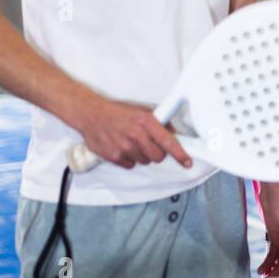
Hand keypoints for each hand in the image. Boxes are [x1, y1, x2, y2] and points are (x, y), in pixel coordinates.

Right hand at [74, 96, 191, 168]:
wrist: (91, 115)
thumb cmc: (117, 112)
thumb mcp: (141, 111)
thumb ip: (157, 123)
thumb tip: (172, 133)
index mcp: (146, 122)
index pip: (168, 142)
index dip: (180, 154)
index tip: (187, 162)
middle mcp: (136, 135)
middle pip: (158, 157)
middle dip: (158, 153)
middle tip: (151, 146)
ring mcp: (124, 147)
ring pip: (145, 161)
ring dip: (142, 155)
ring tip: (132, 143)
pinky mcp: (114, 156)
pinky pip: (130, 165)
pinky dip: (129, 160)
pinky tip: (123, 148)